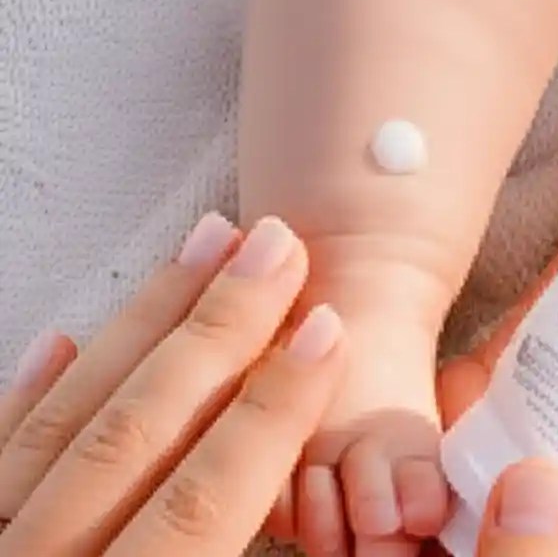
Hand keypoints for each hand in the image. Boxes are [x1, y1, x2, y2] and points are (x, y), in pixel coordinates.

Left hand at [0, 213, 347, 555]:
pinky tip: (63, 341)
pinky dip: (29, 394)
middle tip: (275, 247)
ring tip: (206, 245)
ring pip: (65, 423)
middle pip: (136, 433)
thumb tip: (325, 513)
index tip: (327, 329)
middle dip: (217, 330)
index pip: (207, 496)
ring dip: (142, 326)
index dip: (275, 408)